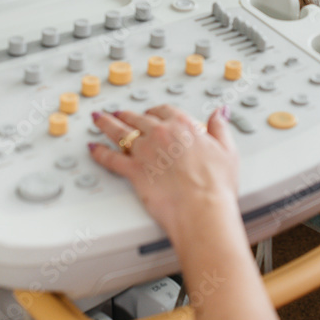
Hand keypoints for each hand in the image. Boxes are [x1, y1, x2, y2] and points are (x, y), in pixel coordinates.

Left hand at [88, 105, 238, 239]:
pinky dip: (100, 153)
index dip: (155, 110)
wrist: (202, 208)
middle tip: (119, 113)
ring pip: (120, 133)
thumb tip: (219, 113)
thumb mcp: (226, 149)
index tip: (151, 112)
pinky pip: (111, 159)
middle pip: (138, 118)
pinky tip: (93, 149)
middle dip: (126, 115)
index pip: (164, 110)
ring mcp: (144, 152)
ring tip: (98, 120)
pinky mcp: (133, 172)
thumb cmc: (216, 184)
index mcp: (183, 126)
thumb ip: (219, 128)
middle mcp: (160, 134)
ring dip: (107, 125)